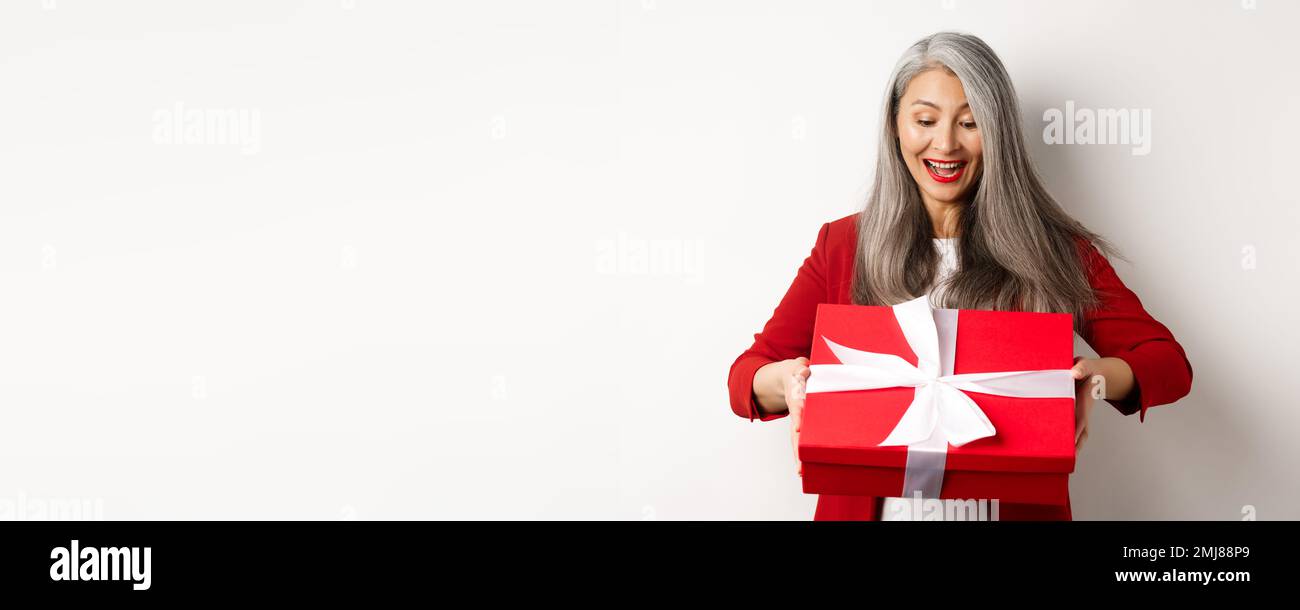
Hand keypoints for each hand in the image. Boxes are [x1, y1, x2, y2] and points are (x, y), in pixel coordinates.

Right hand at [784, 357, 810, 475]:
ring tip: (801, 472)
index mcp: (796, 395)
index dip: (798, 417)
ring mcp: (799, 418)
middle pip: (795, 430)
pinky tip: (806, 467)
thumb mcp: (798, 366)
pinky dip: (804, 452)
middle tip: (799, 466)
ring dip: (799, 455)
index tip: (797, 429)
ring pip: (797, 439)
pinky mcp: (804, 424)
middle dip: (797, 447)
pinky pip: (804, 439)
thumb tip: (803, 370)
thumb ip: (800, 367)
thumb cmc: (797, 372)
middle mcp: (796, 410)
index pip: (797, 406)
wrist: (789, 377)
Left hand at [1070, 357, 1105, 452]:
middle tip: (1068, 458)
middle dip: (1075, 444)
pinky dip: (1066, 437)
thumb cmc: (1087, 370)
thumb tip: (1075, 373)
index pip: (1081, 417)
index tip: (1073, 439)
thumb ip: (1081, 367)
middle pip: (1081, 431)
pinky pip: (1069, 427)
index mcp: (1084, 400)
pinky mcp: (1072, 413)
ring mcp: (1078, 413)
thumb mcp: (1085, 365)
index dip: (1077, 429)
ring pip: (1077, 432)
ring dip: (1072, 445)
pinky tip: (1056, 446)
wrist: (1093, 373)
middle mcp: (1082, 410)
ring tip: (1062, 459)